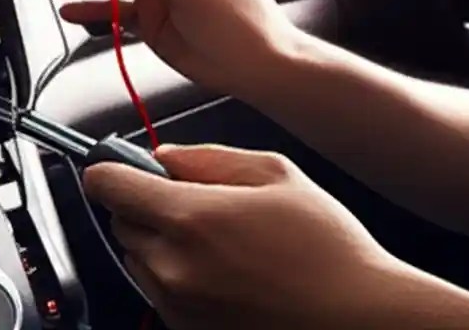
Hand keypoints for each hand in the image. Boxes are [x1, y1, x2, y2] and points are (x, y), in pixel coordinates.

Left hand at [83, 144, 405, 329]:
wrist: (361, 320)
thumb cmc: (329, 250)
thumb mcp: (275, 174)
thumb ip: (206, 157)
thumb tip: (162, 155)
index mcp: (189, 218)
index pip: (107, 184)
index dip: (111, 168)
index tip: (120, 165)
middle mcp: (172, 265)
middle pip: (120, 221)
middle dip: (144, 205)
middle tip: (194, 203)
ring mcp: (176, 304)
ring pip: (135, 258)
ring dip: (159, 243)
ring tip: (219, 243)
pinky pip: (158, 291)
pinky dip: (175, 277)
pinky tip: (225, 272)